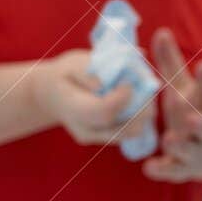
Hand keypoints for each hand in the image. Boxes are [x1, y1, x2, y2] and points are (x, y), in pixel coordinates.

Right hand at [32, 49, 154, 147]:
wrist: (52, 95)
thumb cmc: (65, 74)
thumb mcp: (74, 63)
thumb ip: (93, 68)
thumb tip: (117, 73)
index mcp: (72, 108)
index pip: (103, 111)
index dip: (122, 97)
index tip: (130, 82)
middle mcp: (83, 128)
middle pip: (118, 128)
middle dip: (140, 110)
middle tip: (150, 90)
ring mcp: (93, 136)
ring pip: (126, 134)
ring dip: (143, 116)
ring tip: (148, 97)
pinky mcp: (101, 137)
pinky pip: (125, 133)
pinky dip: (139, 119)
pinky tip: (143, 104)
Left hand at [142, 27, 201, 180]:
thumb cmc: (189, 110)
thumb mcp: (182, 87)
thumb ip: (170, 62)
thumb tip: (160, 31)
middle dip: (200, 119)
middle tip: (192, 116)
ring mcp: (194, 150)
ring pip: (189, 149)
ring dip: (179, 145)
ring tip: (168, 138)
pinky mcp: (181, 168)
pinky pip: (172, 170)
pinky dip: (161, 169)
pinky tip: (148, 167)